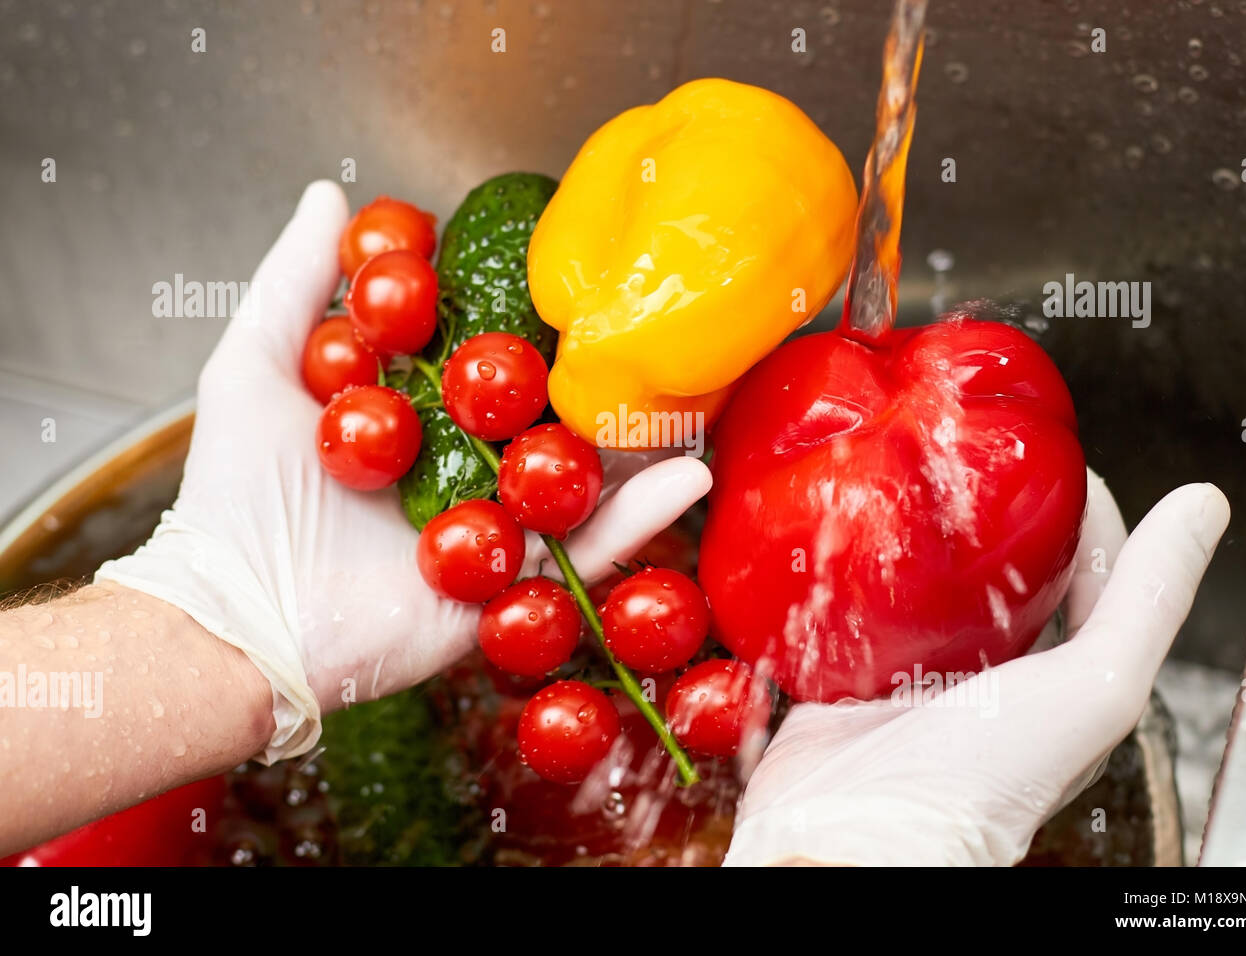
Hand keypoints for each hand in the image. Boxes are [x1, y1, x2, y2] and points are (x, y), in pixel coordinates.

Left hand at [96, 182, 710, 763]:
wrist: (238, 618)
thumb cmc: (236, 497)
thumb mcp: (256, 368)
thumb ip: (295, 284)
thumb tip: (330, 195)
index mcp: (411, 421)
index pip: (484, 361)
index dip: (527, 321)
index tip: (570, 278)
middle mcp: (458, 471)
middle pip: (545, 418)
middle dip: (598, 381)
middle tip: (646, 337)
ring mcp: (491, 530)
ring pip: (580, 479)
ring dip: (638, 443)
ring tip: (688, 400)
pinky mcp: (511, 587)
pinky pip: (585, 550)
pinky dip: (639, 516)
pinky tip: (687, 473)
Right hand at [723, 471, 1228, 865]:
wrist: (863, 834)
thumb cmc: (984, 781)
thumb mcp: (1095, 685)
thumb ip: (1147, 599)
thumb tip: (1201, 508)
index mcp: (1053, 682)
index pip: (1078, 573)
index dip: (1072, 513)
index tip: (1050, 458)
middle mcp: (984, 679)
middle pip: (992, 576)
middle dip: (985, 517)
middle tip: (970, 457)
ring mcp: (911, 679)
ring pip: (916, 590)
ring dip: (912, 542)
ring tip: (903, 481)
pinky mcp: (844, 680)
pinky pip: (846, 612)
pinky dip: (848, 575)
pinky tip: (843, 537)